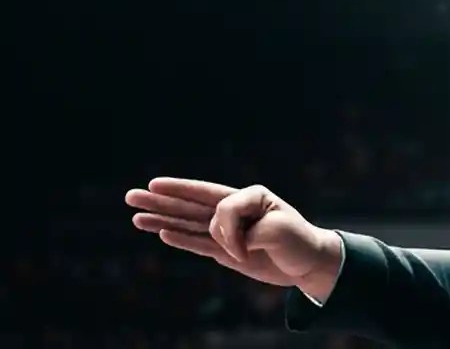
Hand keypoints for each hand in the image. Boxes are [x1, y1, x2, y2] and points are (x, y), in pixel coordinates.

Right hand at [126, 178, 343, 300]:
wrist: (309, 263)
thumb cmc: (298, 239)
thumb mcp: (278, 228)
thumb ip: (244, 230)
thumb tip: (221, 241)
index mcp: (249, 197)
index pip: (217, 201)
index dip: (192, 198)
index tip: (220, 230)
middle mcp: (234, 212)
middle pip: (191, 204)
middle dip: (161, 198)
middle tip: (132, 194)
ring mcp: (227, 232)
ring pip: (187, 223)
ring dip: (161, 219)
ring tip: (135, 215)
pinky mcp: (224, 252)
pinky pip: (196, 244)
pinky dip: (179, 239)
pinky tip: (160, 231)